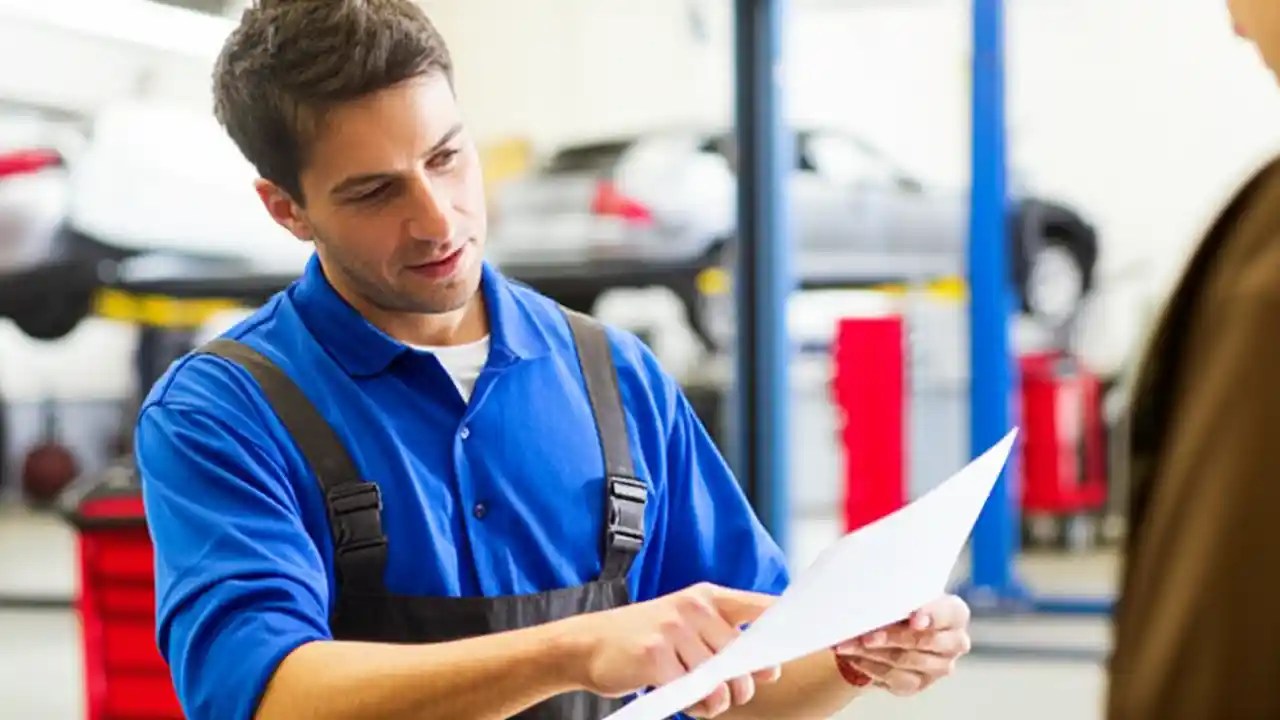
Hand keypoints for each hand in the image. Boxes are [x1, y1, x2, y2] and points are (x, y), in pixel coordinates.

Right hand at [563, 582, 782, 716]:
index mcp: (705, 597)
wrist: (586, 643)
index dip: (784, 626)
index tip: (806, 639)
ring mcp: (673, 630)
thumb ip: (723, 639)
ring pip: (720, 680)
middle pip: (743, 656)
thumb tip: (769, 668)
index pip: (759, 607)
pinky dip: (695, 706)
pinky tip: (683, 701)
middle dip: (742, 685)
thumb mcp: (683, 624)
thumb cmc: (642, 639)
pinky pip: (693, 693)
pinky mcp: (655, 656)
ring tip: (700, 700)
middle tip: (726, 694)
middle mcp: (692, 608)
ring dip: (717, 702)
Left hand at [832, 594, 971, 695]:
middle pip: (926, 641)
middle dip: (892, 637)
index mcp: (955, 613)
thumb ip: (899, 597)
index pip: (947, 614)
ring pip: (906, 660)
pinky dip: (871, 667)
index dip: (931, 616)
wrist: (894, 627)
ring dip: (873, 653)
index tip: (913, 619)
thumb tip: (874, 599)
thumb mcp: (903, 594)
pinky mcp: (920, 683)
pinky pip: (895, 678)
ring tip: (849, 645)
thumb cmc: (902, 605)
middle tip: (866, 636)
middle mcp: (954, 642)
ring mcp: (939, 666)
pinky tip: (855, 657)